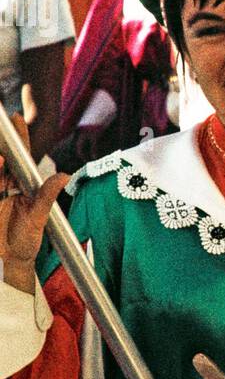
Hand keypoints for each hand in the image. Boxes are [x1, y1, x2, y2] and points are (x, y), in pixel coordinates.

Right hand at [0, 113, 68, 285]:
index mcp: (24, 184)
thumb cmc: (28, 239)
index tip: (17, 116)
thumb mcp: (39, 218)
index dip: (19, 136)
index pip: (22, 156)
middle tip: (4, 127)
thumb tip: (64, 175)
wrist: (12, 261)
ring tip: (0, 157)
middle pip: (2, 159)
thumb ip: (46, 196)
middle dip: (1, 143)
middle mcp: (7, 184)